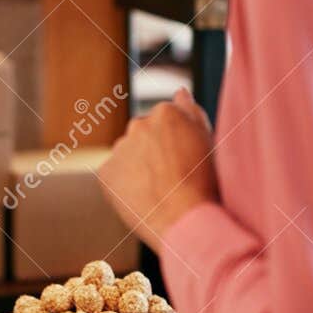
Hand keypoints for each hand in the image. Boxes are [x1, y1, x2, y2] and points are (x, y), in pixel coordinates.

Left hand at [98, 88, 219, 251]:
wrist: (186, 221)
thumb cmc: (204, 182)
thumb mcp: (207, 140)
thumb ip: (191, 111)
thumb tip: (179, 91)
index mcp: (166, 112)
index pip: (166, 120)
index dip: (177, 143)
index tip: (186, 161)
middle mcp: (138, 124)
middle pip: (144, 134)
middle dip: (154, 150)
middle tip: (173, 177)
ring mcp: (120, 148)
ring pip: (128, 154)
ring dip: (139, 166)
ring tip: (160, 191)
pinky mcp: (105, 172)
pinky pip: (114, 175)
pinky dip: (125, 185)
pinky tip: (144, 199)